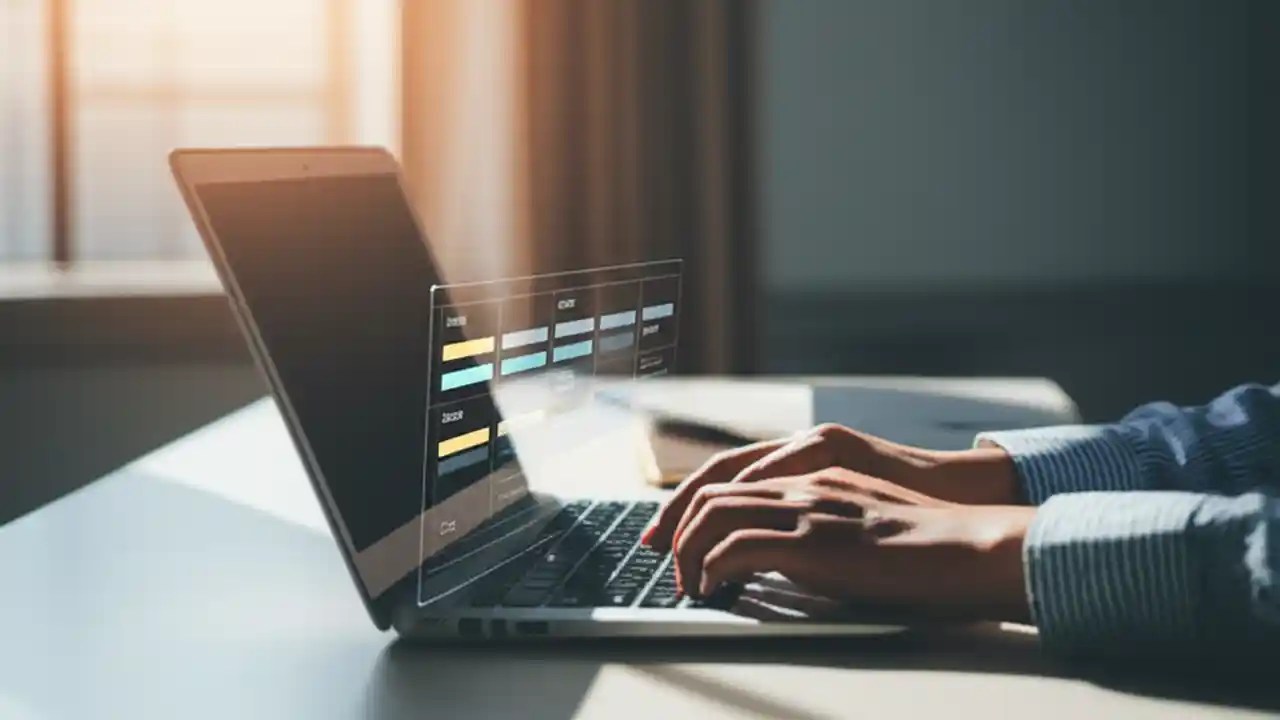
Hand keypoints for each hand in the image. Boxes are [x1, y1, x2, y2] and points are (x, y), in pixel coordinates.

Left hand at [667, 466, 1033, 621]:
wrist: (970, 547)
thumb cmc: (925, 547)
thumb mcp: (859, 524)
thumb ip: (817, 529)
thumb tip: (781, 559)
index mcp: (813, 473)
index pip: (731, 475)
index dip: (691, 503)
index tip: (671, 535)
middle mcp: (803, 481)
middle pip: (712, 487)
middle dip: (675, 524)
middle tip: (661, 560)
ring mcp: (807, 507)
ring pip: (715, 512)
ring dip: (688, 549)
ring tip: (686, 584)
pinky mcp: (814, 540)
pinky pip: (737, 546)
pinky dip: (713, 568)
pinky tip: (713, 590)